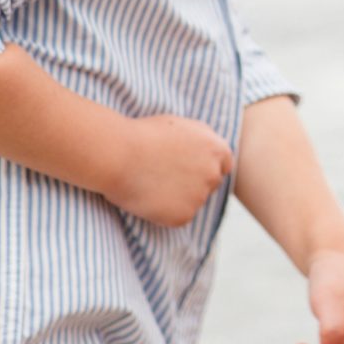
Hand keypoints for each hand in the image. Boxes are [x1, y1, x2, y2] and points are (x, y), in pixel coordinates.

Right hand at [103, 114, 233, 226]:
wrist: (119, 154)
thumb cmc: (144, 135)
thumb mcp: (181, 126)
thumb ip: (201, 140)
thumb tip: (209, 153)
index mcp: (217, 149)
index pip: (224, 165)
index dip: (206, 167)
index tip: (190, 169)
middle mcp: (213, 174)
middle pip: (211, 184)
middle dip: (194, 183)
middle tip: (167, 178)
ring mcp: (200, 197)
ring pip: (193, 201)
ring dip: (178, 198)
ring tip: (152, 184)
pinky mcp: (184, 216)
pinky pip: (178, 216)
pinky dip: (165, 212)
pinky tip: (148, 198)